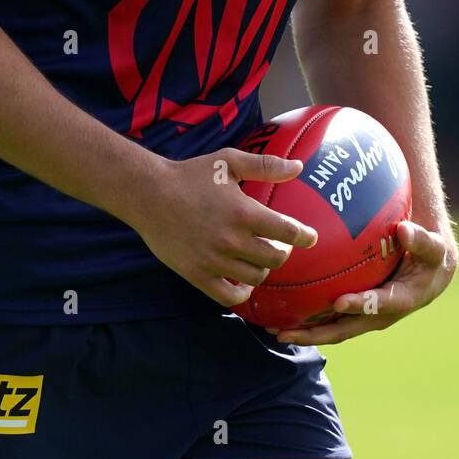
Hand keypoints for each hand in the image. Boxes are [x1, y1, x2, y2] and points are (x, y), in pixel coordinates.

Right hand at [131, 147, 317, 309]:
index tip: (310, 238)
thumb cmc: (191, 175)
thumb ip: (266, 165)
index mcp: (242, 212)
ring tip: (258, 258)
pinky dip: (241, 293)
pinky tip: (242, 281)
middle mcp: (231, 240)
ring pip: (254, 277)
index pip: (286, 232)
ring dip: (262, 269)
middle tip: (278, 245)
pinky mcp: (197, 275)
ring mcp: (213, 261)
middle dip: (282, 252)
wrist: (149, 194)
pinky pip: (228, 297)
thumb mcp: (229, 161)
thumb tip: (298, 167)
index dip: (304, 237)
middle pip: (274, 259)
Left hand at [269, 220, 458, 344]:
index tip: (339, 302)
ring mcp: (365, 317)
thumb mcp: (433, 248)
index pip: (377, 305)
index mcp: (400, 301)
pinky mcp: (355, 314)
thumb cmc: (430, 257)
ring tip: (273, 331)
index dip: (359, 305)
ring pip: (332, 329)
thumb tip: (404, 229)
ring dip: (305, 333)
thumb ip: (421, 240)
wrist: (429, 276)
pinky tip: (281, 312)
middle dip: (316, 334)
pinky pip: (329, 320)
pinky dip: (307, 320)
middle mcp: (378, 316)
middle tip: (286, 333)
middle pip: (345, 329)